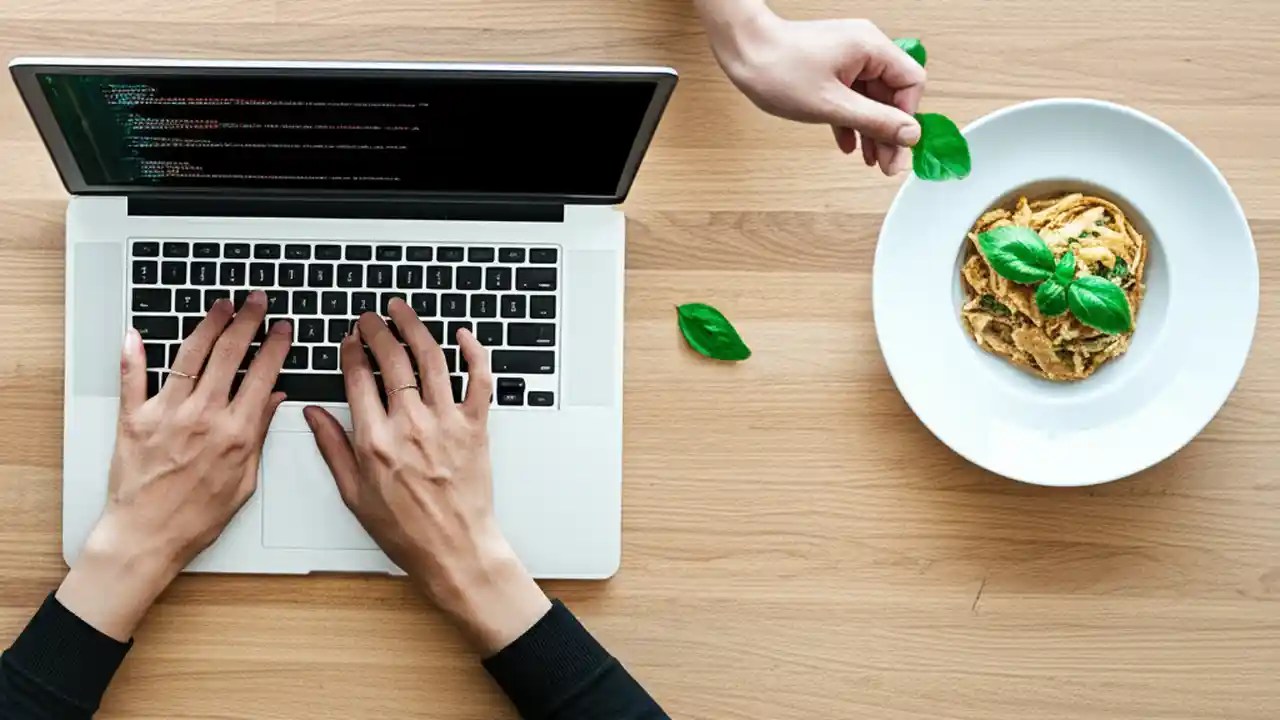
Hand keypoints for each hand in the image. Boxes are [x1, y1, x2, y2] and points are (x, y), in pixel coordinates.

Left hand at [57, 292, 291, 640]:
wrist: (147, 537)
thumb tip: (272, 400)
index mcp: (236, 433)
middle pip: (229, 355)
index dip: (275, 346)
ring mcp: (167, 414)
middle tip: (255, 301)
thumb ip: (258, 435)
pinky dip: (133, 354)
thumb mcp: (245, 480)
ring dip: (208, 325)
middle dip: (246, 321)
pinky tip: (137, 333)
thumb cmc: (196, 517)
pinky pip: (133, 379)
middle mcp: (202, 417)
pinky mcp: (134, 420)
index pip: (262, 375)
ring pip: (190, 356)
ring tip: (219, 306)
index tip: (282, 327)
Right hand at [304, 302, 549, 654]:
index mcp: (375, 441)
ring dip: (415, 328)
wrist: (455, 550)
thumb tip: (312, 412)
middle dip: (378, 330)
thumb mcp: (354, 493)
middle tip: (371, 318)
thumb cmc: (406, 530)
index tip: (349, 339)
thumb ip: (332, 447)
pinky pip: (479, 380)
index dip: (351, 351)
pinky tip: (464, 335)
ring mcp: (446, 423)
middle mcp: (410, 425)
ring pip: (431, 360)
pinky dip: (474, 353)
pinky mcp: (475, 428)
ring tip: (403, 311)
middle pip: (392, 360)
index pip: (359, 378)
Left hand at [697, 0, 925, 174]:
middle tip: (888, 166)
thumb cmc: (778, 69)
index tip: (898, 145)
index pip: (910, 82)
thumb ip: (874, 121)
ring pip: (871, 100)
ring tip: (871, 161)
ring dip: (871, 130)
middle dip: (889, 132)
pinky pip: (851, 97)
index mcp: (871, 47)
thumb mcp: (831, 105)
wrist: (743, 51)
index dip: (907, 117)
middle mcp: (864, 49)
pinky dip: (852, 120)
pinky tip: (849, 144)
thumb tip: (910, 134)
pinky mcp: (832, 69)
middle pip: (892, 95)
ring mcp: (847, 59)